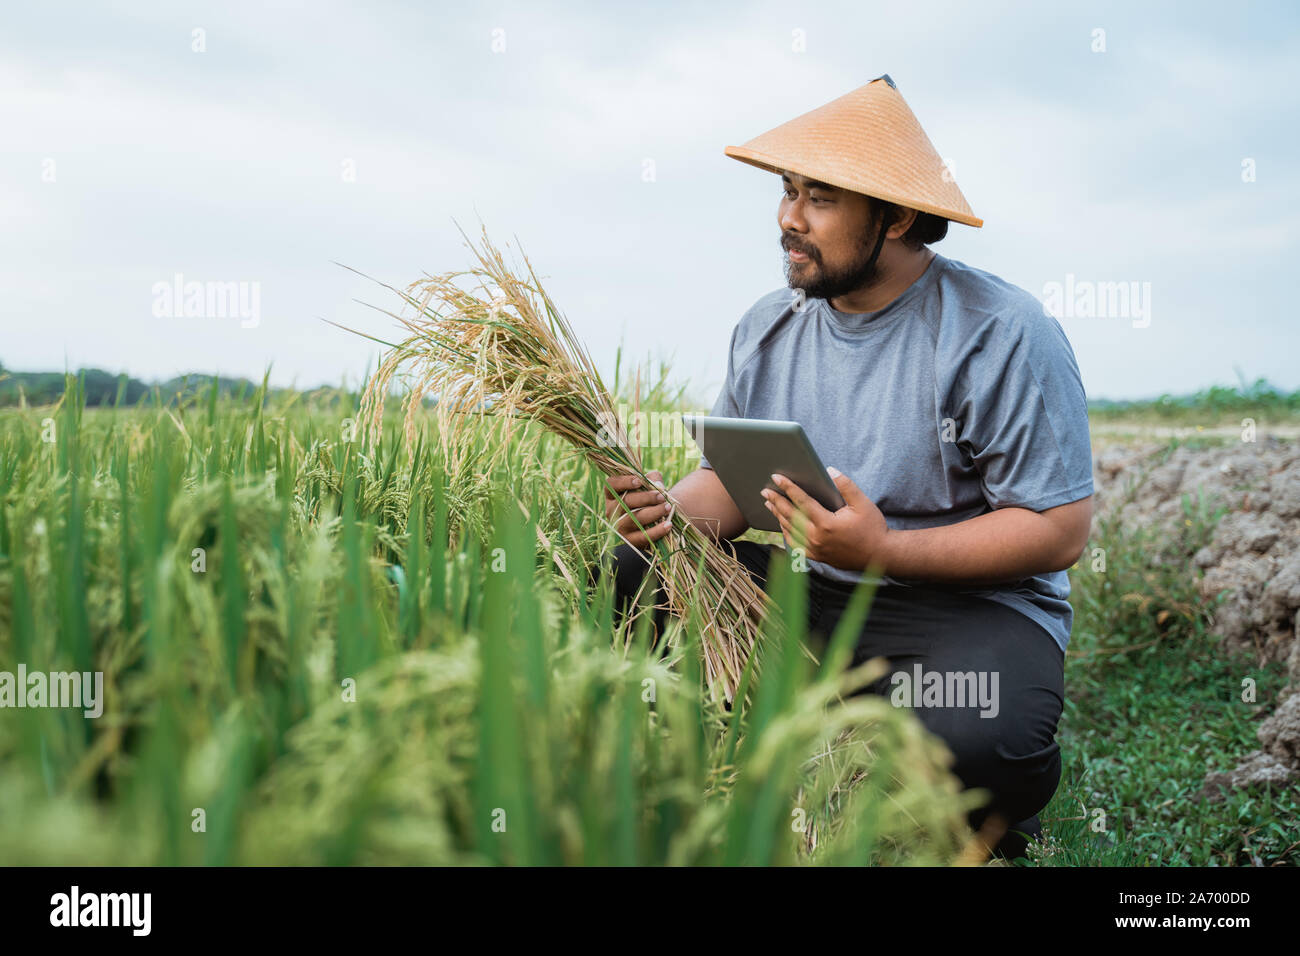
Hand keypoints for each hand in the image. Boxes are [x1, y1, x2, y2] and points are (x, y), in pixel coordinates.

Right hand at [604, 469, 673, 548]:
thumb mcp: (649, 485)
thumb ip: (653, 479)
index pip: (611, 485)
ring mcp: (619, 527)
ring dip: (653, 512)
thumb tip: (658, 486)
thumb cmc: (648, 498)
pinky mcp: (629, 540)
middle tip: (661, 496)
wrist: (652, 523)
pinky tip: (668, 524)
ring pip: (635, 518)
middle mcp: (611, 510)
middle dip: (646, 498)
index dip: (624, 482)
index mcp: (612, 494)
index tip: (639, 480)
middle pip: (625, 501)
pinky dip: (657, 531)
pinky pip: (643, 536)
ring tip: (668, 507)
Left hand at [760, 467, 889, 572]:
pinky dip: (786, 533)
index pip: (802, 502)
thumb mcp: (863, 503)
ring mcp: (815, 550)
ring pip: (790, 531)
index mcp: (827, 523)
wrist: (880, 555)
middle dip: (776, 501)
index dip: (788, 488)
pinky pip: (795, 545)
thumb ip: (846, 485)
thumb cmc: (872, 527)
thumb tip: (830, 470)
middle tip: (765, 490)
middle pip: (790, 516)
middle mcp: (817, 538)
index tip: (777, 478)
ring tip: (770, 504)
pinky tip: (782, 524)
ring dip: (778, 516)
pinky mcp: (817, 557)